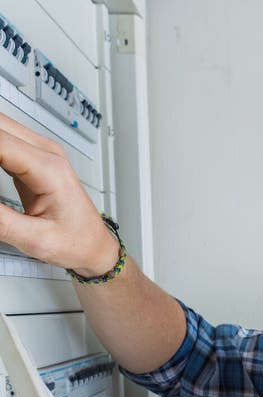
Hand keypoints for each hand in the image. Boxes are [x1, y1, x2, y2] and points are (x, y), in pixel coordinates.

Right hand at [0, 112, 118, 274]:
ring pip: (1, 129)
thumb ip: (0, 221)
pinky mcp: (32, 159)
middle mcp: (47, 153)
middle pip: (0, 126)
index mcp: (50, 169)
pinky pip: (3, 142)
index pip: (0, 142)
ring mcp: (40, 153)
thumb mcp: (35, 239)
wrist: (94, 246)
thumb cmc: (77, 243)